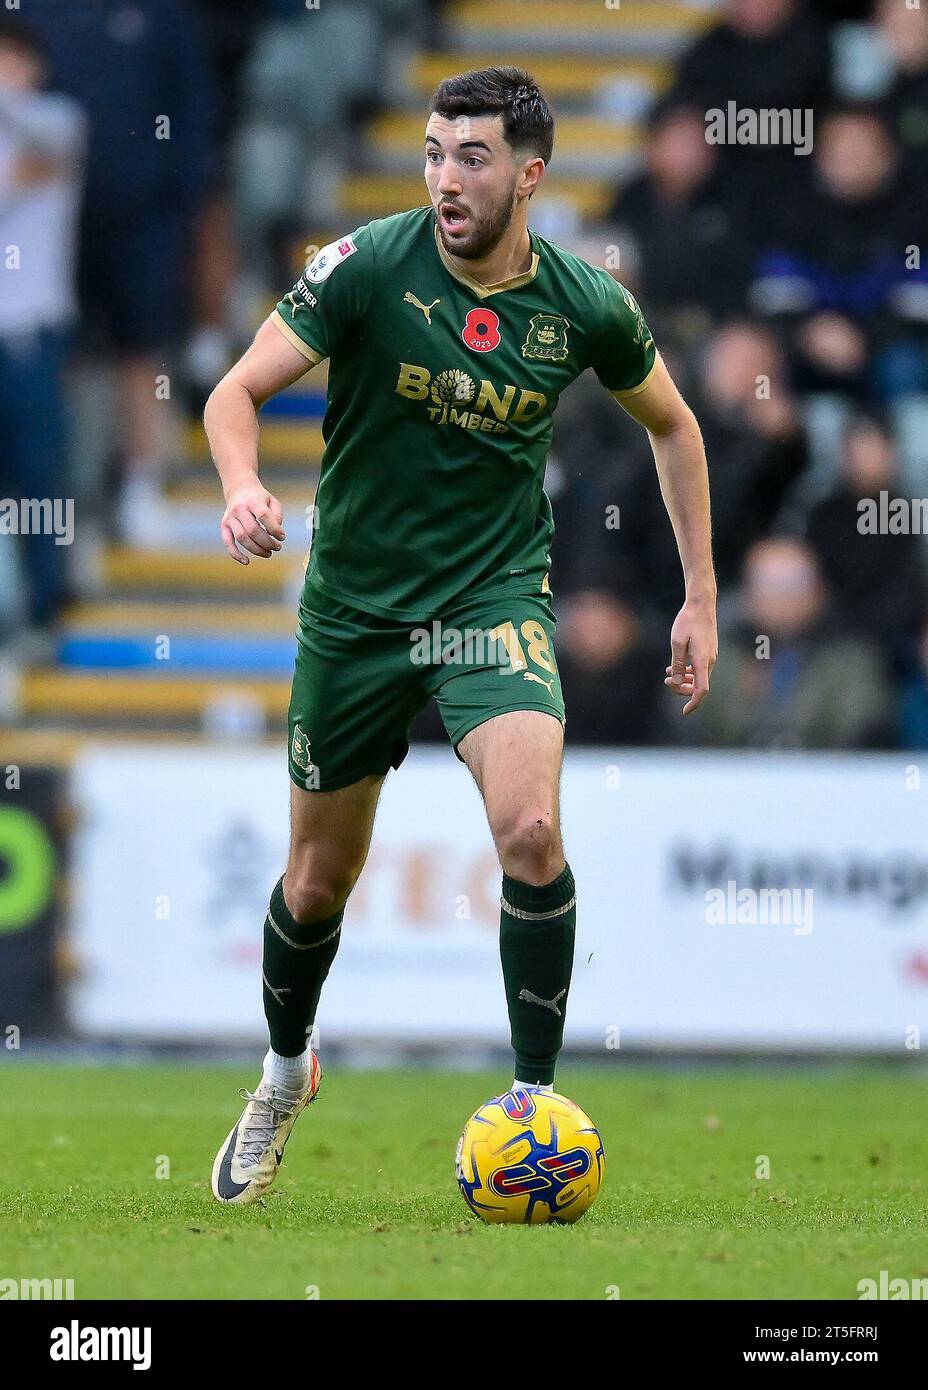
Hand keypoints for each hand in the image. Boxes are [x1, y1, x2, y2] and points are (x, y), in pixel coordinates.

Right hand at [220, 482, 284, 564]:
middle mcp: (239, 509)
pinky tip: (246, 561)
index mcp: (253, 501)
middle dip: (267, 542)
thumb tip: (275, 533)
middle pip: (252, 530)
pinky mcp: (224, 525)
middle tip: (277, 547)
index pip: (264, 516)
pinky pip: (227, 542)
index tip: (282, 537)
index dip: (274, 529)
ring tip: (268, 554)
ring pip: (242, 538)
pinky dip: (236, 554)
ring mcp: (230, 518)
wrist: (239, 490)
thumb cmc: (259, 499)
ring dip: (256, 550)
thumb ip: (277, 515)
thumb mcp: (272, 501)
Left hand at [665, 596, 717, 714]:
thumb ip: (677, 664)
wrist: (701, 604)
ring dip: (684, 680)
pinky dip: (689, 671)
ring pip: (699, 677)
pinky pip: (700, 668)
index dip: (693, 703)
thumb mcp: (677, 643)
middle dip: (682, 689)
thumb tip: (676, 682)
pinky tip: (676, 666)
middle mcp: (710, 661)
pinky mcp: (709, 650)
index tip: (684, 712)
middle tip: (666, 682)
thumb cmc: (687, 621)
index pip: (701, 690)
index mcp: (703, 661)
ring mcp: (711, 656)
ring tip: (667, 674)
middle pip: (699, 685)